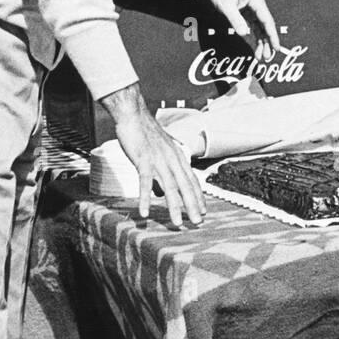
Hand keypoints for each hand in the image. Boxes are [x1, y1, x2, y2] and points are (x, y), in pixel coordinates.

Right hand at [99, 84, 205, 223]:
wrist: (134, 115)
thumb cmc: (145, 134)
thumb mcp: (160, 152)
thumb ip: (163, 171)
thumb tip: (161, 192)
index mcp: (177, 157)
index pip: (192, 180)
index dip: (198, 196)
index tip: (204, 211)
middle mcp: (172, 159)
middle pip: (185, 186)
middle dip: (193, 206)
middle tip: (198, 222)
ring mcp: (158, 160)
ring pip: (170, 187)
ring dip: (174, 207)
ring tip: (177, 223)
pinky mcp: (143, 160)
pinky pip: (145, 182)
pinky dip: (145, 198)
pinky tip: (145, 212)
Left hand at [195, 0, 280, 53]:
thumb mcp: (226, 4)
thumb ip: (235, 19)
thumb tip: (244, 33)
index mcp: (256, 0)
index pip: (267, 21)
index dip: (272, 35)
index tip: (276, 47)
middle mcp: (256, 4)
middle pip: (266, 26)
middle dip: (267, 42)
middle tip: (266, 57)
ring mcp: (252, 8)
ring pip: (260, 27)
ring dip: (261, 41)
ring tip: (260, 55)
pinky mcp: (246, 11)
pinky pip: (254, 25)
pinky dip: (255, 36)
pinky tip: (255, 45)